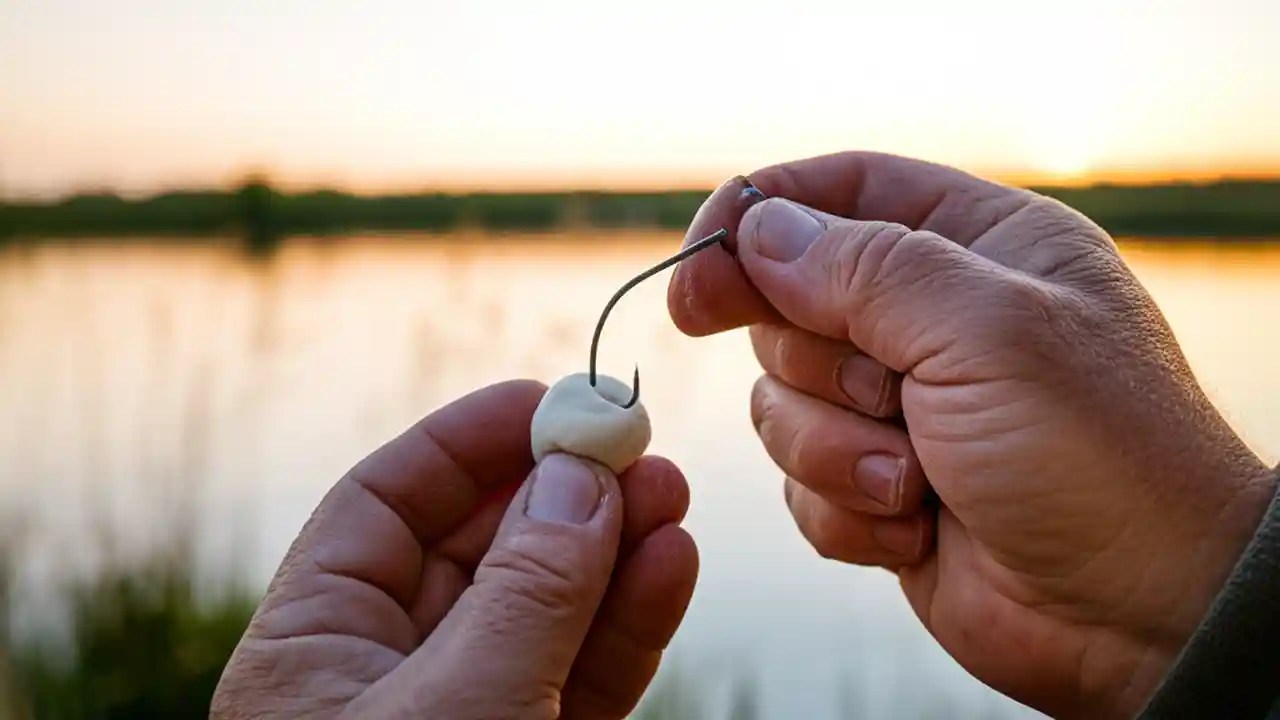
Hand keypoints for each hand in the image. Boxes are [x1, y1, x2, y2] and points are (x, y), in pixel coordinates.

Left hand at [211, 381, 697, 718]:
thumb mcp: (455, 707)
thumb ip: (523, 593)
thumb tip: (578, 478)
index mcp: (315, 650)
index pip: (383, 507)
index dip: (464, 442)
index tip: (547, 399)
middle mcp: (389, 675)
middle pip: (480, 549)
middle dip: (563, 492)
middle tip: (635, 445)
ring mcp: (467, 712)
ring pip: (546, 609)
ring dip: (614, 549)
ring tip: (671, 495)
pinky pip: (581, 673)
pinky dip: (629, 622)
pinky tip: (669, 566)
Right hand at [669, 154, 1275, 718]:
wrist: (1137, 614)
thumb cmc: (1095, 456)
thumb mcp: (985, 330)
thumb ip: (862, 267)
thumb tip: (758, 228)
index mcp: (976, 246)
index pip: (838, 192)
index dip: (757, 217)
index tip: (699, 271)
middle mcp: (932, 320)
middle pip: (788, 302)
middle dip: (822, 365)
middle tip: (884, 394)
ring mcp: (901, 407)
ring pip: (780, 400)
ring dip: (836, 449)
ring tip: (916, 481)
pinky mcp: (877, 486)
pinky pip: (799, 482)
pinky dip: (846, 510)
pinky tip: (917, 529)